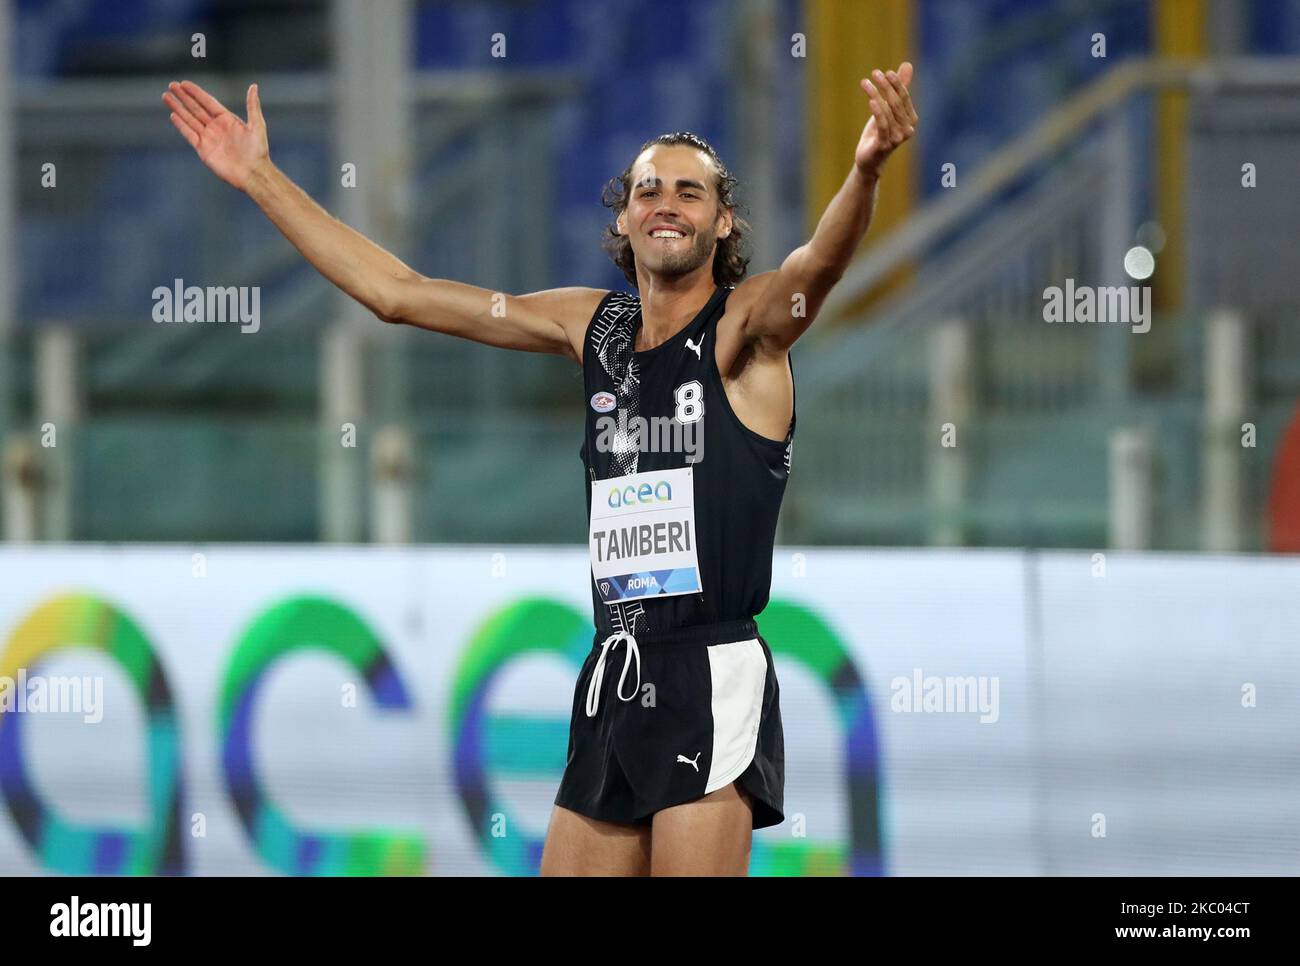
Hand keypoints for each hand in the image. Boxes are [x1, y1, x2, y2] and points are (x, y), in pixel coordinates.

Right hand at [163, 80, 267, 191]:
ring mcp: (209, 138)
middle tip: (171, 85)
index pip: (208, 102)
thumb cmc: (258, 151)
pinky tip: (173, 115)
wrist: (253, 173)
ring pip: (189, 119)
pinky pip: (189, 135)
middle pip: (196, 108)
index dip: (196, 92)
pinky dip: (181, 125)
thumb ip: (253, 105)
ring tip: (166, 97)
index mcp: (227, 120)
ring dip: (178, 108)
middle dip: (184, 97)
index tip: (183, 83)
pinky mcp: (203, 150)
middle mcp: (216, 127)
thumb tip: (254, 86)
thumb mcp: (257, 125)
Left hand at [855, 62, 916, 178]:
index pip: (905, 96)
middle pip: (897, 102)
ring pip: (888, 111)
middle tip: (874, 73)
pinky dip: (878, 111)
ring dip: (876, 94)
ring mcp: (897, 138)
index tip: (885, 72)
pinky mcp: (885, 145)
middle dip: (886, 85)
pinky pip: (883, 124)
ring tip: (865, 82)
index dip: (896, 83)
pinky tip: (871, 99)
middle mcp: (908, 129)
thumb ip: (899, 88)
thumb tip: (907, 65)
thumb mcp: (888, 108)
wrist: (869, 159)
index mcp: (911, 119)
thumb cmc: (879, 132)